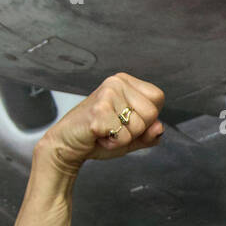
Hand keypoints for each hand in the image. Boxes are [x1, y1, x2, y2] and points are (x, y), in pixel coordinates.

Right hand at [37, 72, 165, 172]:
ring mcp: (107, 95)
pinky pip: (124, 137)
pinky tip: (98, 136)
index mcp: (125, 82)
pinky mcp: (99, 112)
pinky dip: (113, 143)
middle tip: (113, 127)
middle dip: (135, 130)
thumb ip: (149, 134)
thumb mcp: (131, 136)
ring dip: (123, 138)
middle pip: (151, 113)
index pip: (158, 97)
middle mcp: (116, 82)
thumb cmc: (97, 136)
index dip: (147, 117)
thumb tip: (159, 127)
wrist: (66, 144)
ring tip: (105, 131)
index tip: (125, 119)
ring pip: (139, 126)